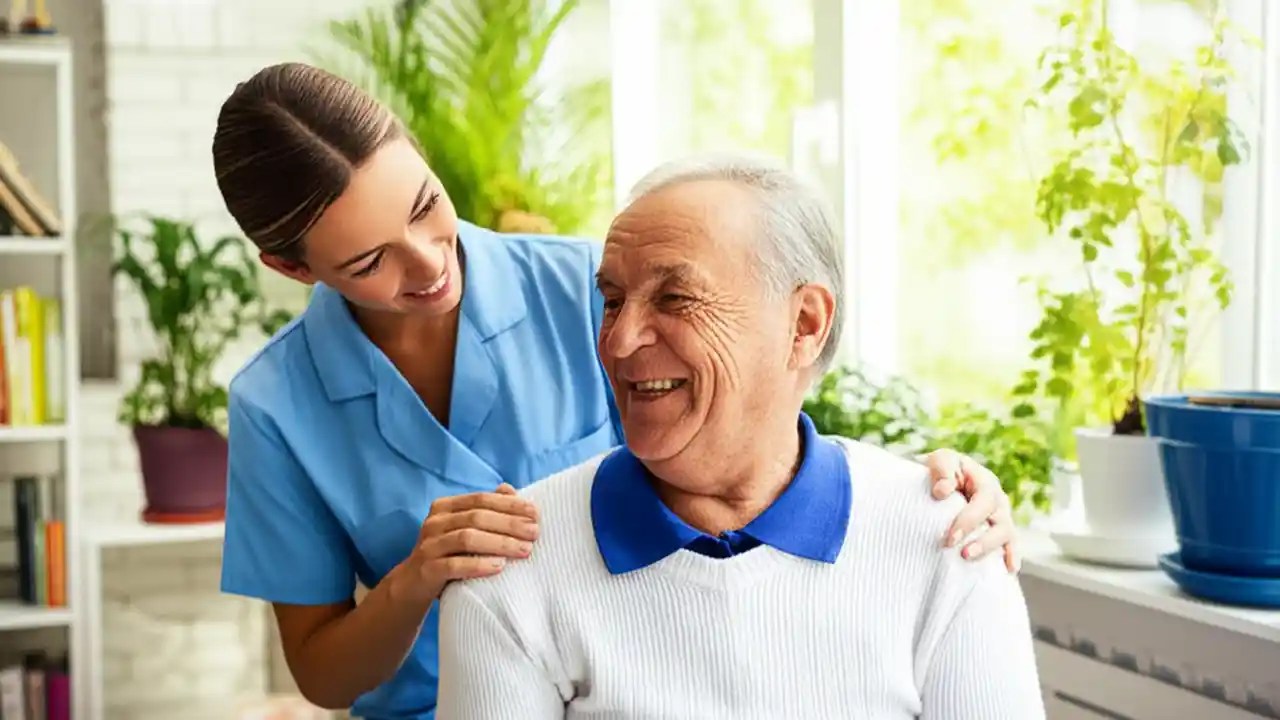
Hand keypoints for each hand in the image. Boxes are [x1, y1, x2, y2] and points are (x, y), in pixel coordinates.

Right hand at [395, 484, 539, 604]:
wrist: (412, 586)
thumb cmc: (447, 554)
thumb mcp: (463, 530)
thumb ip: (484, 510)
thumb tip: (510, 489)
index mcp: (444, 507)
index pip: (481, 499)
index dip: (509, 504)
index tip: (535, 513)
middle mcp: (434, 522)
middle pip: (477, 517)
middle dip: (510, 524)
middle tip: (535, 533)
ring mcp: (428, 546)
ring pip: (467, 538)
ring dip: (500, 543)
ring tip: (524, 550)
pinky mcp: (426, 570)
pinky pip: (454, 565)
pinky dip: (478, 565)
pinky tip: (499, 567)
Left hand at [921, 449, 1018, 572]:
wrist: (940, 478)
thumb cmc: (940, 470)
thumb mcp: (939, 461)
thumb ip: (941, 470)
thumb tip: (942, 492)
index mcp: (985, 481)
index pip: (984, 501)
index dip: (969, 521)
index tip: (950, 539)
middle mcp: (997, 499)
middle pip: (1000, 522)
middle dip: (983, 541)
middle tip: (963, 554)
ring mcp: (1000, 515)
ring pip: (1007, 535)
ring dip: (991, 550)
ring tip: (970, 560)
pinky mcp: (998, 530)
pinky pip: (1010, 544)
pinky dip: (1011, 556)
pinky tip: (1008, 570)